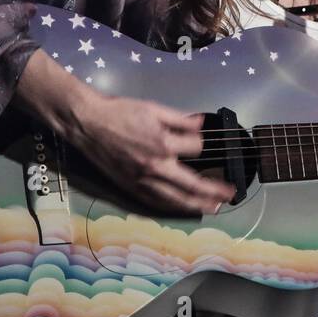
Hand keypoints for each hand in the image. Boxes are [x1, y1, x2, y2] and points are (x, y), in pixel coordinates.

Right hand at [66, 91, 235, 215]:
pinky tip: (183, 208)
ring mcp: (142, 180)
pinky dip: (173, 207)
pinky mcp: (131, 187)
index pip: (196, 148)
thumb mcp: (153, 108)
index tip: (202, 141)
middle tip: (230, 194)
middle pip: (192, 185)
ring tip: (213, 207)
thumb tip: (200, 124)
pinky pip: (157, 203)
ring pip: (175, 200)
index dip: (202, 144)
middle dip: (214, 190)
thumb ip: (180, 119)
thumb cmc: (119, 112)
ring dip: (197, 204)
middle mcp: (155, 167)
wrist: (88, 123)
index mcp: (163, 144)